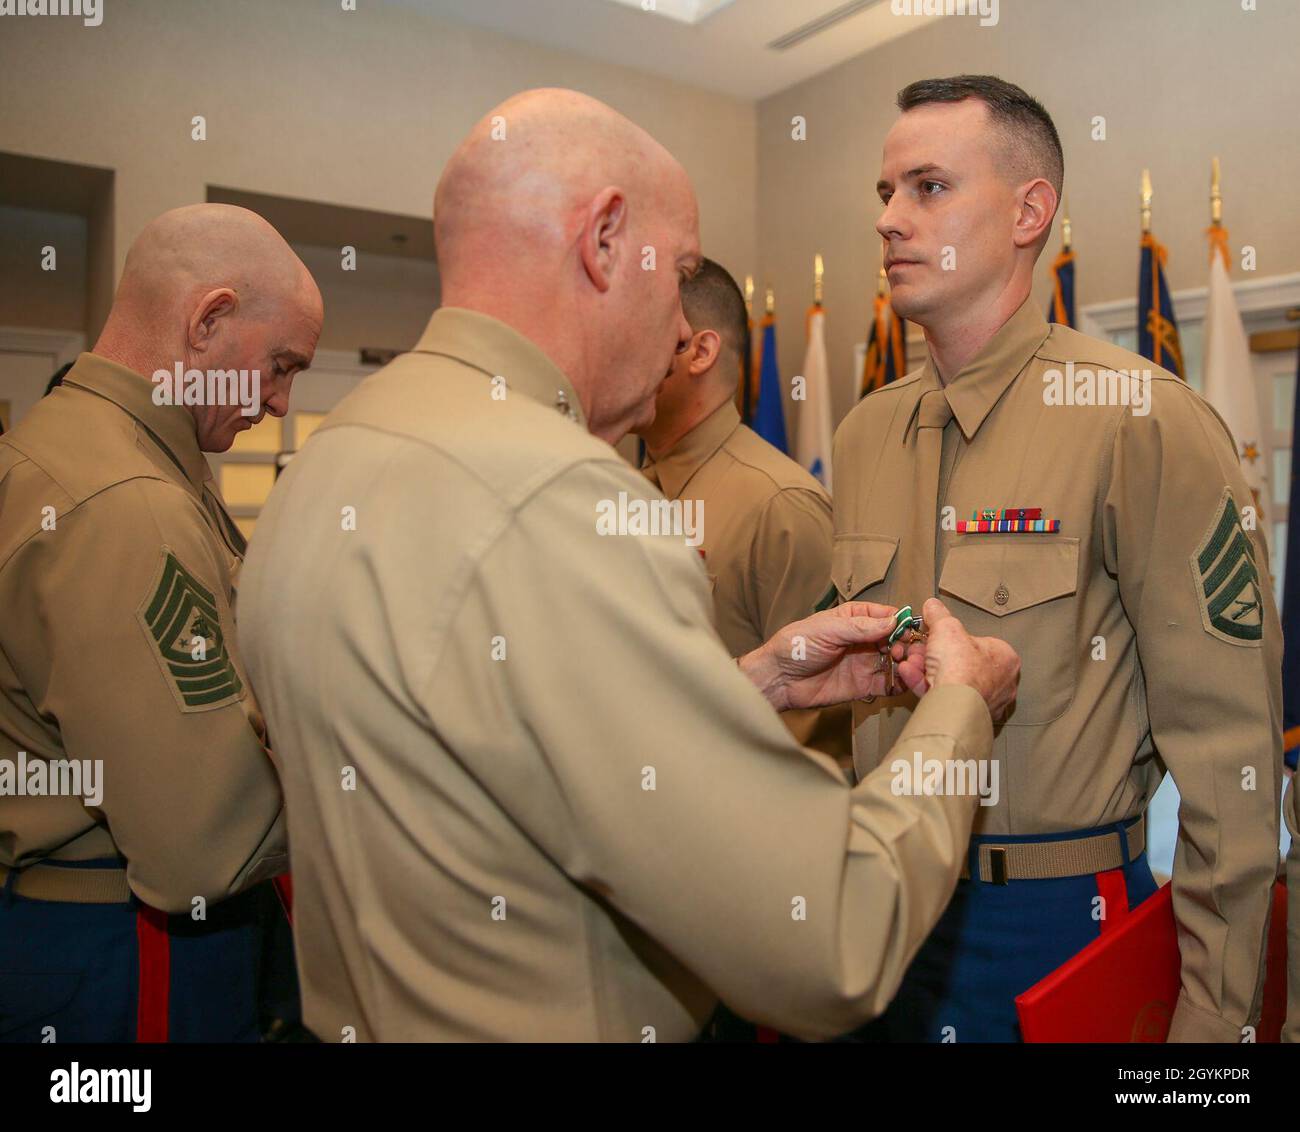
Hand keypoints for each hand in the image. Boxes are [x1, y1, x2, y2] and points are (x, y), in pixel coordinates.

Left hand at [738, 601, 923, 711]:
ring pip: (897, 662)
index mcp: (855, 618)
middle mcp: (864, 640)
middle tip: (909, 653)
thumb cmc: (796, 646)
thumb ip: (861, 627)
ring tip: (908, 668)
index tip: (912, 631)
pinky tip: (902, 682)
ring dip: (907, 665)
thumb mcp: (827, 630)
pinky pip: (888, 684)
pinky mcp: (863, 686)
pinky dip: (899, 683)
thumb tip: (893, 621)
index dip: (902, 623)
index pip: (888, 617)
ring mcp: (865, 662)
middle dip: (908, 645)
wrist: (779, 679)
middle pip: (897, 640)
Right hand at [919, 598, 1019, 720]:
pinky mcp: (965, 715)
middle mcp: (1000, 682)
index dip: (954, 638)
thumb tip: (933, 606)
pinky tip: (909, 675)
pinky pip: (944, 696)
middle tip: (922, 650)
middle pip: (961, 662)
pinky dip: (924, 685)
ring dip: (926, 670)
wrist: (952, 704)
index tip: (938, 636)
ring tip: (912, 662)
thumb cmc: (961, 669)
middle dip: (936, 656)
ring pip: (951, 680)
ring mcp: (984, 701)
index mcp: (1005, 658)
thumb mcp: (946, 628)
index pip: (979, 642)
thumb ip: (939, 615)